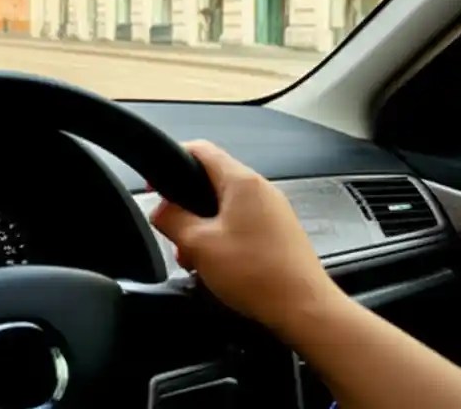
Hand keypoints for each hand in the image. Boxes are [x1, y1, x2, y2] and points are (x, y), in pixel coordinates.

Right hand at [151, 140, 343, 335]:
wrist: (303, 309)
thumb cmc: (259, 274)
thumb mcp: (198, 244)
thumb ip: (172, 220)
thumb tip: (161, 210)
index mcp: (242, 182)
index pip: (201, 150)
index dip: (172, 161)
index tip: (156, 184)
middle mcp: (262, 190)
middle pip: (211, 183)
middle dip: (187, 209)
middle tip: (177, 236)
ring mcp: (273, 211)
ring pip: (225, 209)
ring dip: (204, 230)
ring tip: (198, 259)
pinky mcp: (279, 233)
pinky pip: (242, 226)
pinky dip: (224, 240)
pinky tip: (219, 267)